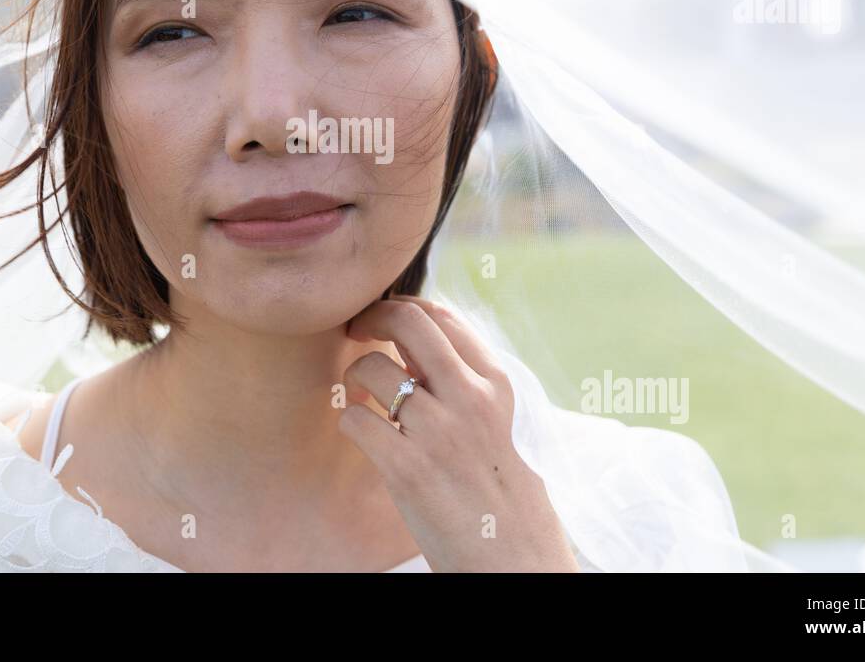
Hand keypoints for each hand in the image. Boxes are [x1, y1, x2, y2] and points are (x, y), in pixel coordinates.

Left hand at [338, 294, 579, 571]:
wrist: (514, 557)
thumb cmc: (499, 489)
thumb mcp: (498, 420)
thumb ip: (463, 381)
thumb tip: (414, 340)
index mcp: (495, 382)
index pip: (441, 315)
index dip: (402, 306)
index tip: (383, 318)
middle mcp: (469, 398)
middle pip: (407, 321)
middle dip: (371, 315)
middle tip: (355, 329)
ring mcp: (438, 432)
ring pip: (372, 367)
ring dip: (356, 376)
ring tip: (363, 396)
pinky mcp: (407, 469)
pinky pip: (355, 419)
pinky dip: (350, 421)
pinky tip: (364, 434)